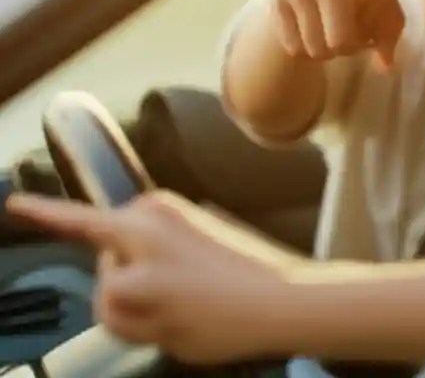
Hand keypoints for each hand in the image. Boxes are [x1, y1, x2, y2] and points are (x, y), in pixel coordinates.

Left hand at [5, 191, 306, 363]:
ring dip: (132, 306)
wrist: (285, 299)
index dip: (45, 214)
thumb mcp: (203, 231)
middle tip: (177, 282)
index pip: (89, 216)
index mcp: (158, 210)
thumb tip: (131, 260)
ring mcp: (143, 279)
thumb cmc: (251, 267)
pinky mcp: (151, 316)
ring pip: (108, 299)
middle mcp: (143, 237)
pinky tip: (181, 320)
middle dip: (128, 274)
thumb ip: (158, 239)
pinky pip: (127, 328)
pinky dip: (146, 329)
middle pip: (105, 263)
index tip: (14, 207)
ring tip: (180, 303)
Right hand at [273, 0, 404, 69]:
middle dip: (349, 49)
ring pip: (316, 48)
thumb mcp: (384, 22)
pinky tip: (313, 34)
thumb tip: (386, 66)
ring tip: (331, 36)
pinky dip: (306, 52)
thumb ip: (389, 40)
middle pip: (340, 39)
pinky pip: (295, 49)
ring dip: (327, 53)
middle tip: (351, 41)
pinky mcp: (278, 1)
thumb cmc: (366, 9)